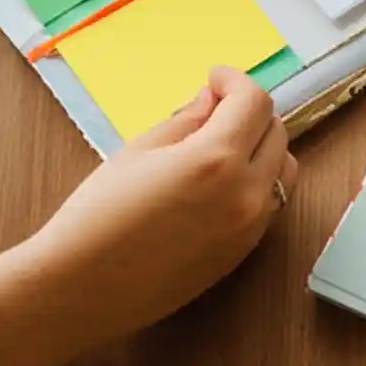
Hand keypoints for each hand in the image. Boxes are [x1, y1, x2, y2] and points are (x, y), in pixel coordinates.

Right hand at [29, 66, 296, 342]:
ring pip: (284, 167)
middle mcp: (246, 192)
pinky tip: (221, 180)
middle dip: (249, 112)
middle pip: (277, 131)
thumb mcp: (138, 152)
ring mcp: (252, 225)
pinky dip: (259, 180)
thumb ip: (187, 121)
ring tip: (222, 144)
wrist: (82, 287)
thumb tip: (213, 99)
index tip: (216, 78)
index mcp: (217, 160)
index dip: (235, 81)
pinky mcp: (246, 250)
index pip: (255, 103)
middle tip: (214, 108)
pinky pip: (271, 201)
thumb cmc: (97, 215)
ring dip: (262, 146)